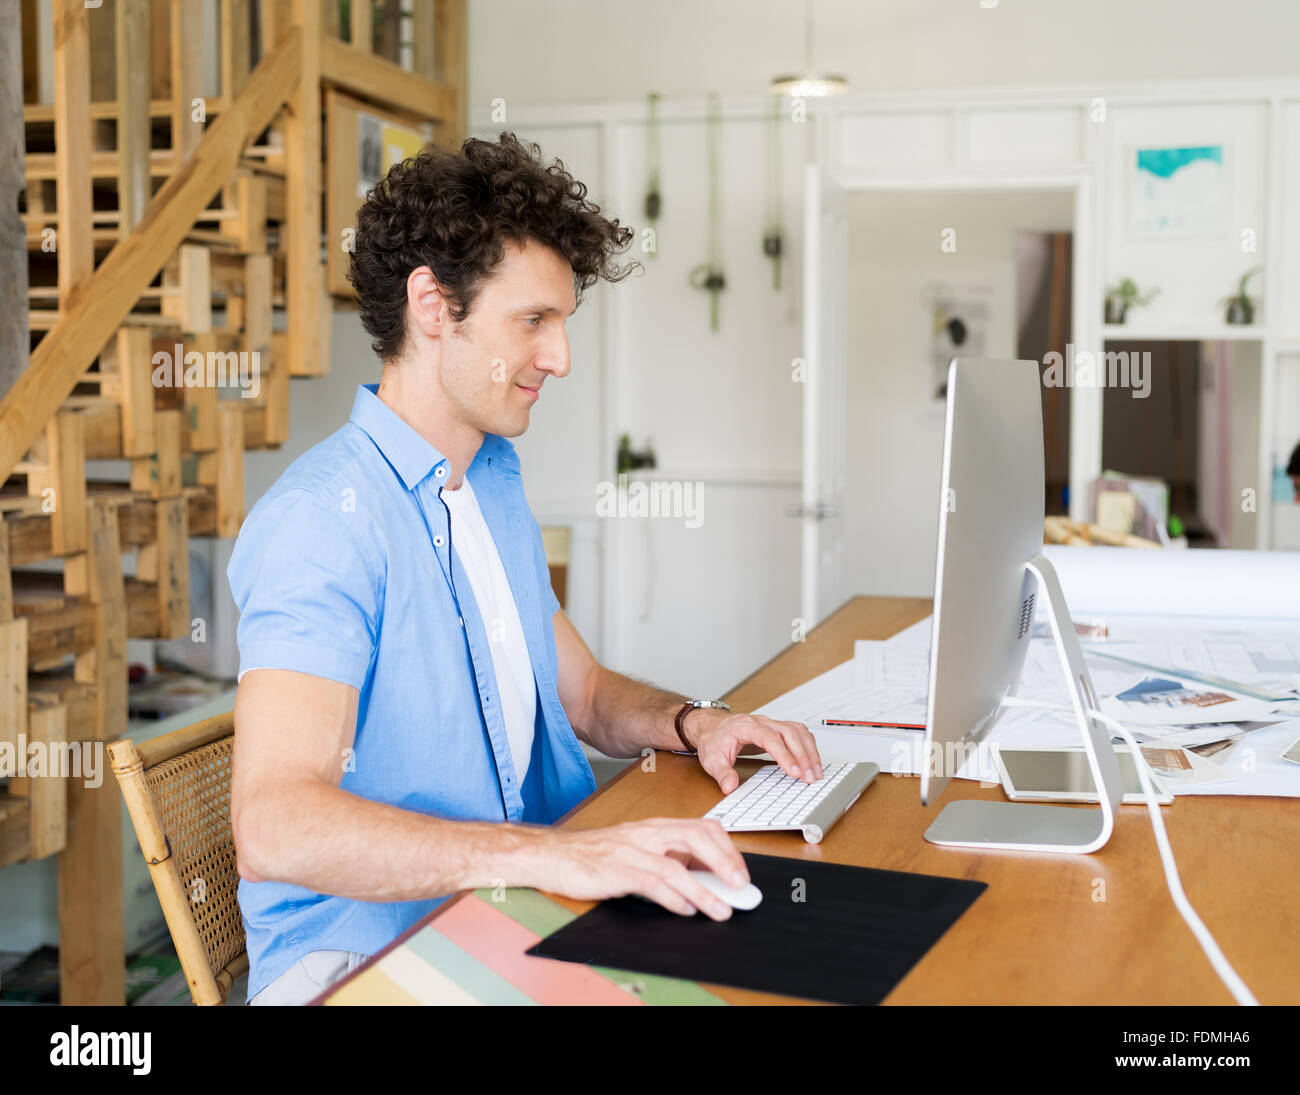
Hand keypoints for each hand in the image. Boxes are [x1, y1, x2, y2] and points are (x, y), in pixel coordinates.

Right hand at [524, 818, 748, 920]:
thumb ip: (669, 857)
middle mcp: (646, 834)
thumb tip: (708, 876)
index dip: (727, 849)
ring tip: (720, 909)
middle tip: (740, 886)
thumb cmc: (596, 854)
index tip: (741, 873)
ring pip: (676, 867)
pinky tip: (685, 909)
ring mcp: (631, 851)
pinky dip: (673, 898)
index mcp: (656, 826)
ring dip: (704, 891)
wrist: (553, 855)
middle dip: (724, 862)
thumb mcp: (638, 847)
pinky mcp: (615, 871)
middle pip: (696, 837)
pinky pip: (651, 883)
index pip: (702, 827)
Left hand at [689, 711, 822, 793]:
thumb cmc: (714, 741)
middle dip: (803, 755)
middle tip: (810, 777)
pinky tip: (813, 759)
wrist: (712, 727)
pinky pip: (798, 732)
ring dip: (809, 751)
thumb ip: (722, 774)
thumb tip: (730, 786)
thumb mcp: (712, 760)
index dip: (785, 755)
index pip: (770, 738)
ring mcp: (770, 723)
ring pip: (797, 731)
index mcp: (745, 727)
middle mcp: (761, 722)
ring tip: (816, 772)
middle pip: (789, 733)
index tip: (795, 772)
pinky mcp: (777, 728)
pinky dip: (808, 745)